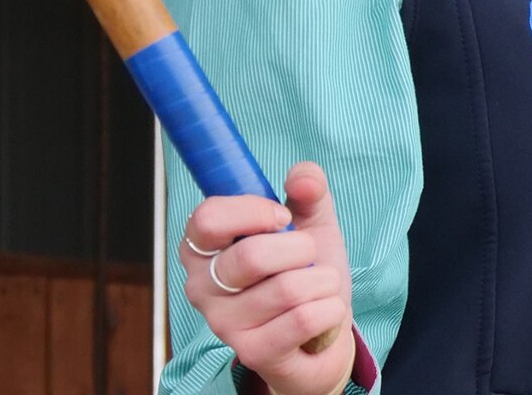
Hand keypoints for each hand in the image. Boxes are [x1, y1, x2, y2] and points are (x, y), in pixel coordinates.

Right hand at [181, 162, 356, 394]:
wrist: (322, 334)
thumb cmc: (305, 272)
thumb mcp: (310, 222)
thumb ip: (308, 190)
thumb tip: (303, 177)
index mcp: (203, 247)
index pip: (208, 218)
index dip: (253, 211)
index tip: (282, 217)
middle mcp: (201, 287)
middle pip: (251, 255)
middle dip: (301, 249)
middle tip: (308, 257)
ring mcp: (224, 324)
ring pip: (286, 288)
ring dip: (322, 280)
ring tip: (319, 286)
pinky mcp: (252, 353)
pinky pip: (302, 319)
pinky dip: (330, 308)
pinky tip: (325, 311)